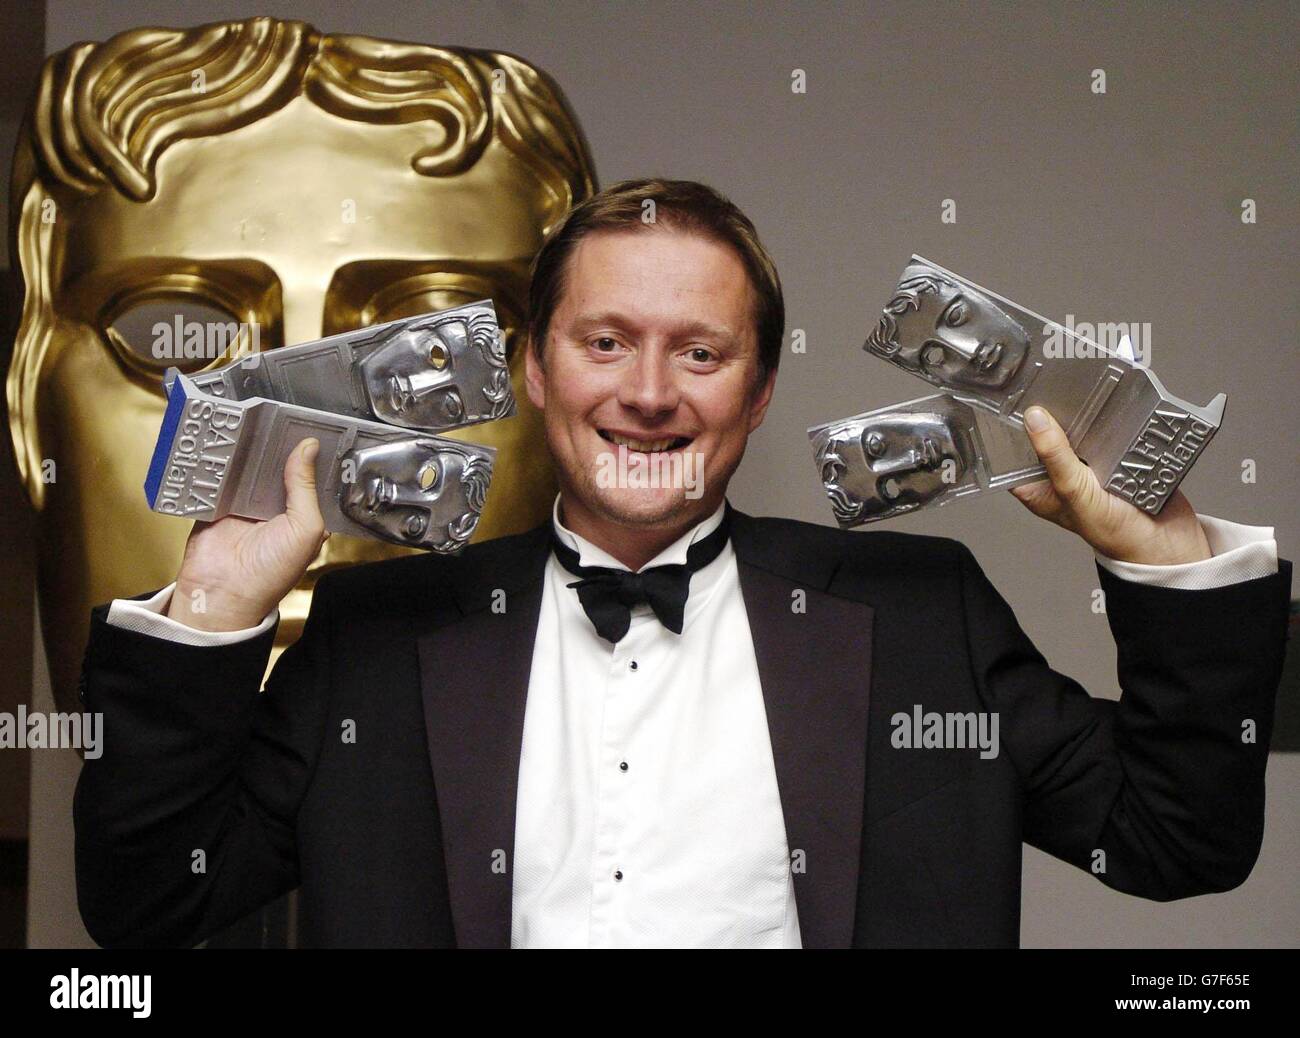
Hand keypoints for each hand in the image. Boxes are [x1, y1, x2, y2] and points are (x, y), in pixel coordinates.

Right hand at [166, 437, 328, 630]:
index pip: (313, 475)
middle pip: (281, 465)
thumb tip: (308, 448)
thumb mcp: (305, 528)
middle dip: (281, 444)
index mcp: (305, 513)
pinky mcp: (219, 502)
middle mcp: (277, 506)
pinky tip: (227, 440)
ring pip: (252, 466)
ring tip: (254, 418)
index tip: (314, 423)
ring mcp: (247, 502)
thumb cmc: (271, 572)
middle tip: (280, 413)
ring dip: (251, 449)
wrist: (223, 592)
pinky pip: (222, 475)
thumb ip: (306, 488)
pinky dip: (223, 460)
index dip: (315, 453)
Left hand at [1009, 406, 1211, 565]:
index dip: (1011, 431)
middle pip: (1044, 438)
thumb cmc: (1114, 531)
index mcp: (1038, 488)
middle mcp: (1058, 476)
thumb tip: (1035, 420)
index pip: (1012, 455)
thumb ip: (1054, 456)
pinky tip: (1106, 402)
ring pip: (1076, 431)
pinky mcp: (1115, 457)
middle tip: (1047, 386)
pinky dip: (1107, 420)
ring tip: (1076, 388)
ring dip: (1080, 415)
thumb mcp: (1073, 492)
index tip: (1013, 403)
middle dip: (1047, 417)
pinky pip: (1105, 431)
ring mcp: (1087, 466)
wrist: (1164, 541)